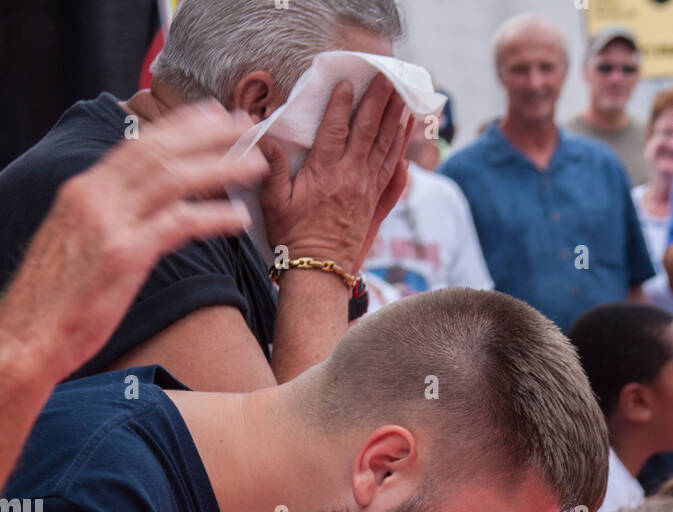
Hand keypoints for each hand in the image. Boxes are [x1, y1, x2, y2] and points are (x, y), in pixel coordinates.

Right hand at [2, 101, 266, 383]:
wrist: (27, 337)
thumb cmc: (53, 304)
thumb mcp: (75, 248)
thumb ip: (105, 224)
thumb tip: (134, 219)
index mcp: (82, 191)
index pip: (136, 145)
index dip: (178, 129)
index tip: (211, 118)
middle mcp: (94, 196)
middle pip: (159, 151)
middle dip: (206, 135)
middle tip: (245, 126)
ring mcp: (109, 223)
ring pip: (173, 178)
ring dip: (219, 168)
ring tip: (255, 166)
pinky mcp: (123, 255)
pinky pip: (178, 224)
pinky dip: (212, 217)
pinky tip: (238, 218)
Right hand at [259, 73, 409, 274]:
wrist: (319, 274)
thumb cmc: (293, 238)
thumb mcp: (274, 203)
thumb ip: (273, 168)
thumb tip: (265, 138)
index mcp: (325, 173)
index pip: (336, 129)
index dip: (341, 103)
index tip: (348, 81)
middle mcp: (351, 178)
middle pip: (369, 131)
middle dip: (379, 100)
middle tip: (388, 76)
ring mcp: (367, 191)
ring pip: (386, 148)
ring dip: (396, 120)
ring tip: (403, 96)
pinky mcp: (376, 206)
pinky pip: (393, 176)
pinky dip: (402, 155)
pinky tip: (406, 139)